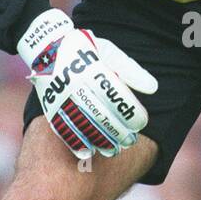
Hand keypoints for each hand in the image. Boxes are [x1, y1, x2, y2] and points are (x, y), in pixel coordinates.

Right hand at [17, 9, 157, 158]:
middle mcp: (74, 83)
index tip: (141, 123)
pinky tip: (87, 152)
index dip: (129, 112)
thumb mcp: (109, 51)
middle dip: (117, 131)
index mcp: (91, 67)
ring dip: (99, 140)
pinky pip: (61, 127)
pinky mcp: (49, 105)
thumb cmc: (86, 49)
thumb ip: (130, 69)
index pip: (115, 95)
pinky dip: (74, 142)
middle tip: (130, 141)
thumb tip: (153, 88)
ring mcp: (59, 96)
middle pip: (99, 113)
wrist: (47, 47)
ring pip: (82, 124)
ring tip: (113, 150)